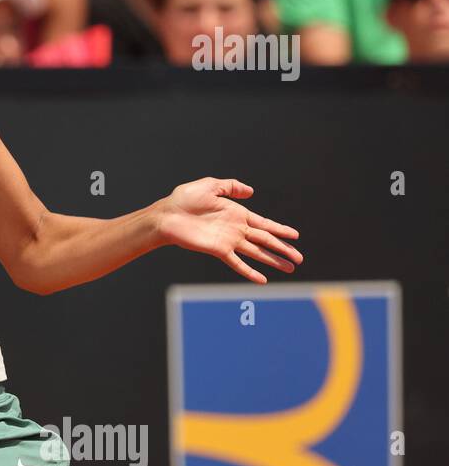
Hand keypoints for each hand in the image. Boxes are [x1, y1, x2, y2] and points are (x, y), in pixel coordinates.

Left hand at [156, 177, 302, 283]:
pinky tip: (262, 279)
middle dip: (283, 249)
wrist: (167, 214)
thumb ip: (231, 187)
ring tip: (289, 268)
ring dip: (273, 260)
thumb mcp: (211, 186)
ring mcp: (228, 241)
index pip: (263, 224)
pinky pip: (237, 263)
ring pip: (257, 252)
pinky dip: (250, 271)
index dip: (280, 229)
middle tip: (299, 259)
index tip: (295, 235)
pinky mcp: (218, 250)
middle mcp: (235, 229)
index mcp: (237, 214)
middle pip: (265, 240)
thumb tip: (251, 191)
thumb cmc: (184, 199)